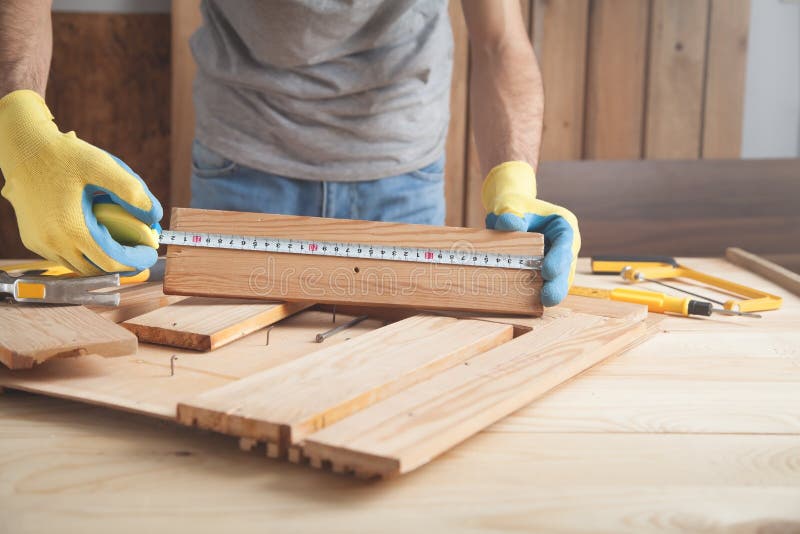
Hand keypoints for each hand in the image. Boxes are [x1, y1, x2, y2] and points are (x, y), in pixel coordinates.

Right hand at [0, 90, 161, 274]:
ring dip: (101, 262)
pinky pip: (62, 258)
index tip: (150, 255)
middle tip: (140, 252)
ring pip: (78, 267)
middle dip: (122, 265)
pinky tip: (97, 240)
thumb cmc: (63, 156)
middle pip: (96, 270)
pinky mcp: (32, 239)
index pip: (111, 262)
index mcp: (71, 229)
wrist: (22, 149)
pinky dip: (83, 255)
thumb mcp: (102, 166)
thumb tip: (155, 216)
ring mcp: (40, 243)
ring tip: (122, 247)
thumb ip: (132, 191)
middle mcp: (53, 242)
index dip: (135, 261)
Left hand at [483, 161, 579, 306]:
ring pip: (557, 279)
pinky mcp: (544, 271)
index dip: (559, 258)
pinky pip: (544, 283)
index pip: (565, 242)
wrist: (508, 213)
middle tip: (548, 298)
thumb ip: (510, 214)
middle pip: (565, 266)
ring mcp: (555, 260)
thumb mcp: (511, 205)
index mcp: (563, 225)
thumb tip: (507, 224)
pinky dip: (537, 292)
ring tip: (541, 303)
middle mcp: (564, 245)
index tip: (548, 271)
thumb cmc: (513, 206)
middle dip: (558, 283)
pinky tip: (529, 302)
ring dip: (550, 291)